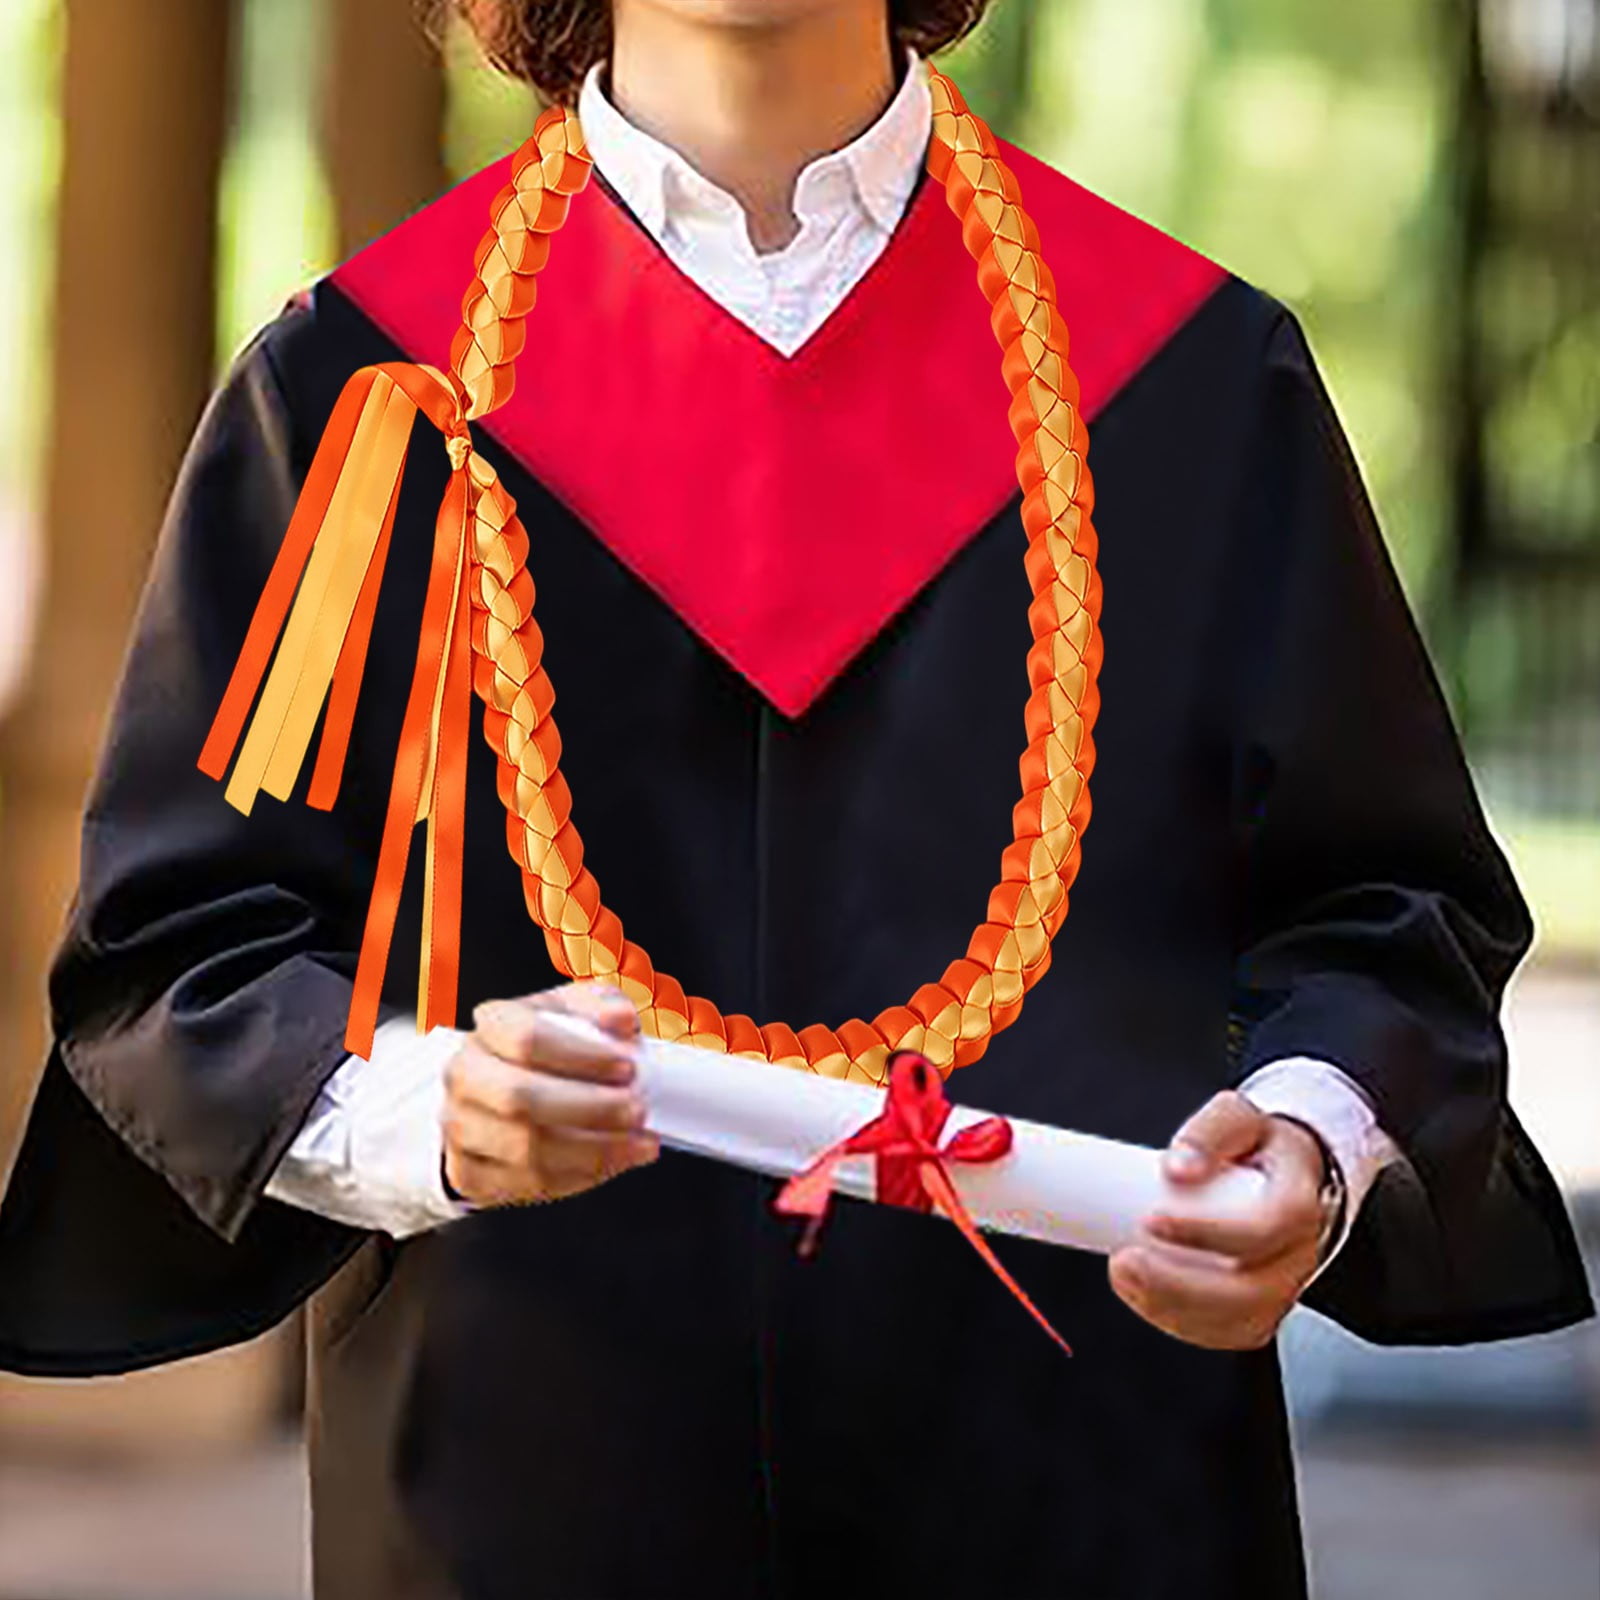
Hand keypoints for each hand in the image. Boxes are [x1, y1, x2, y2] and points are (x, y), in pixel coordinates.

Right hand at [442, 982, 658, 1206]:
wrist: (497, 1086)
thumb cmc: (546, 1044)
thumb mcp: (574, 1009)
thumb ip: (600, 1005)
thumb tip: (620, 1019)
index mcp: (490, 1025)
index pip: (527, 1038)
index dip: (582, 1056)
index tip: (627, 1066)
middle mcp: (466, 1075)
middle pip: (520, 1098)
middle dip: (590, 1109)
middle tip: (637, 1110)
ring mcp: (461, 1127)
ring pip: (526, 1150)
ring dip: (593, 1150)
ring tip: (637, 1142)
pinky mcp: (470, 1173)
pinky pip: (527, 1185)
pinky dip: (580, 1177)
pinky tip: (613, 1161)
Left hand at [1107, 1090, 1328, 1350]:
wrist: (1281, 1172)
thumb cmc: (1257, 1145)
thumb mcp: (1236, 1118)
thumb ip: (1208, 1132)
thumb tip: (1177, 1169)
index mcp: (1299, 1203)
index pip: (1266, 1229)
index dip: (1209, 1233)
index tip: (1151, 1219)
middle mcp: (1300, 1255)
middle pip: (1252, 1292)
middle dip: (1180, 1286)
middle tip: (1124, 1260)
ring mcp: (1284, 1289)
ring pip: (1238, 1323)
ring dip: (1172, 1309)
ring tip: (1122, 1274)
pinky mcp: (1261, 1310)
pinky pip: (1227, 1334)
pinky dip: (1181, 1324)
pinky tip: (1142, 1297)